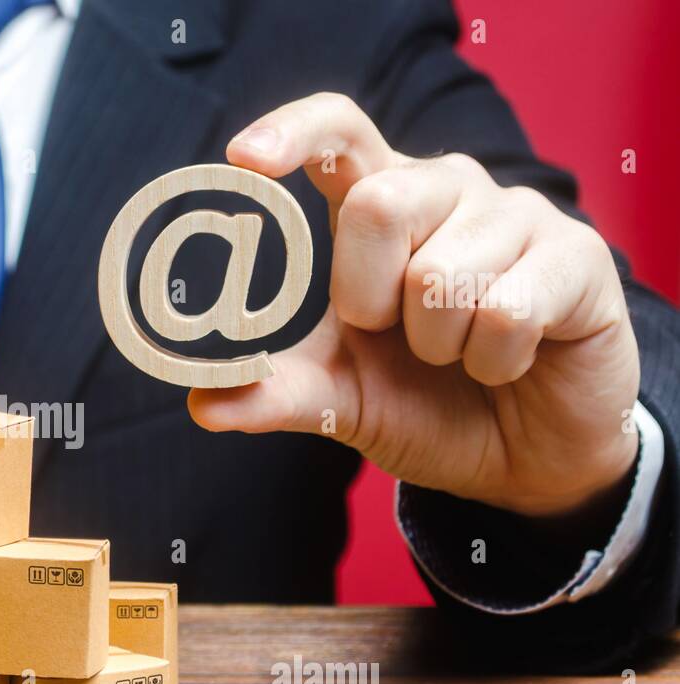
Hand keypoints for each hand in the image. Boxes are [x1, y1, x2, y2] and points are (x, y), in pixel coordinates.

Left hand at [188, 93, 639, 520]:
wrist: (522, 456)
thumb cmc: (426, 403)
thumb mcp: (340, 400)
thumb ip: (276, 393)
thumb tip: (203, 404)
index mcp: (379, 204)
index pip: (339, 131)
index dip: (292, 133)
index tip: (245, 159)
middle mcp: (446, 190)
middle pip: (377, 202)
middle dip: (368, 298)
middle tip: (394, 334)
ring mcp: (517, 216)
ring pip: (441, 274)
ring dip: (439, 345)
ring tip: (461, 354)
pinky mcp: (577, 257)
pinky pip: (507, 311)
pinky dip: (495, 362)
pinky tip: (511, 363)